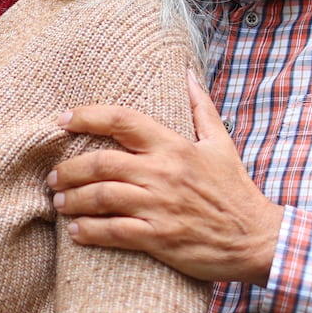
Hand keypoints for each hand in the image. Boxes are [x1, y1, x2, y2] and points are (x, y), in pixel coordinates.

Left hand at [49, 70, 284, 284]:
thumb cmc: (236, 191)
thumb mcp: (222, 145)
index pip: (123, 120)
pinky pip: (115, 232)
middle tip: (53, 176)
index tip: (61, 119)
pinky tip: (76, 232)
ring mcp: (161, 207)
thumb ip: (202, 108)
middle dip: (70, 169)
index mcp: (175, 147)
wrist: (258, 239)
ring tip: (59, 203)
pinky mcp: (161, 238)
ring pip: (103, 197)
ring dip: (74, 200)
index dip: (87, 116)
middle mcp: (164, 173)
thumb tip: (188, 73)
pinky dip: (90, 231)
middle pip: (102, 162)